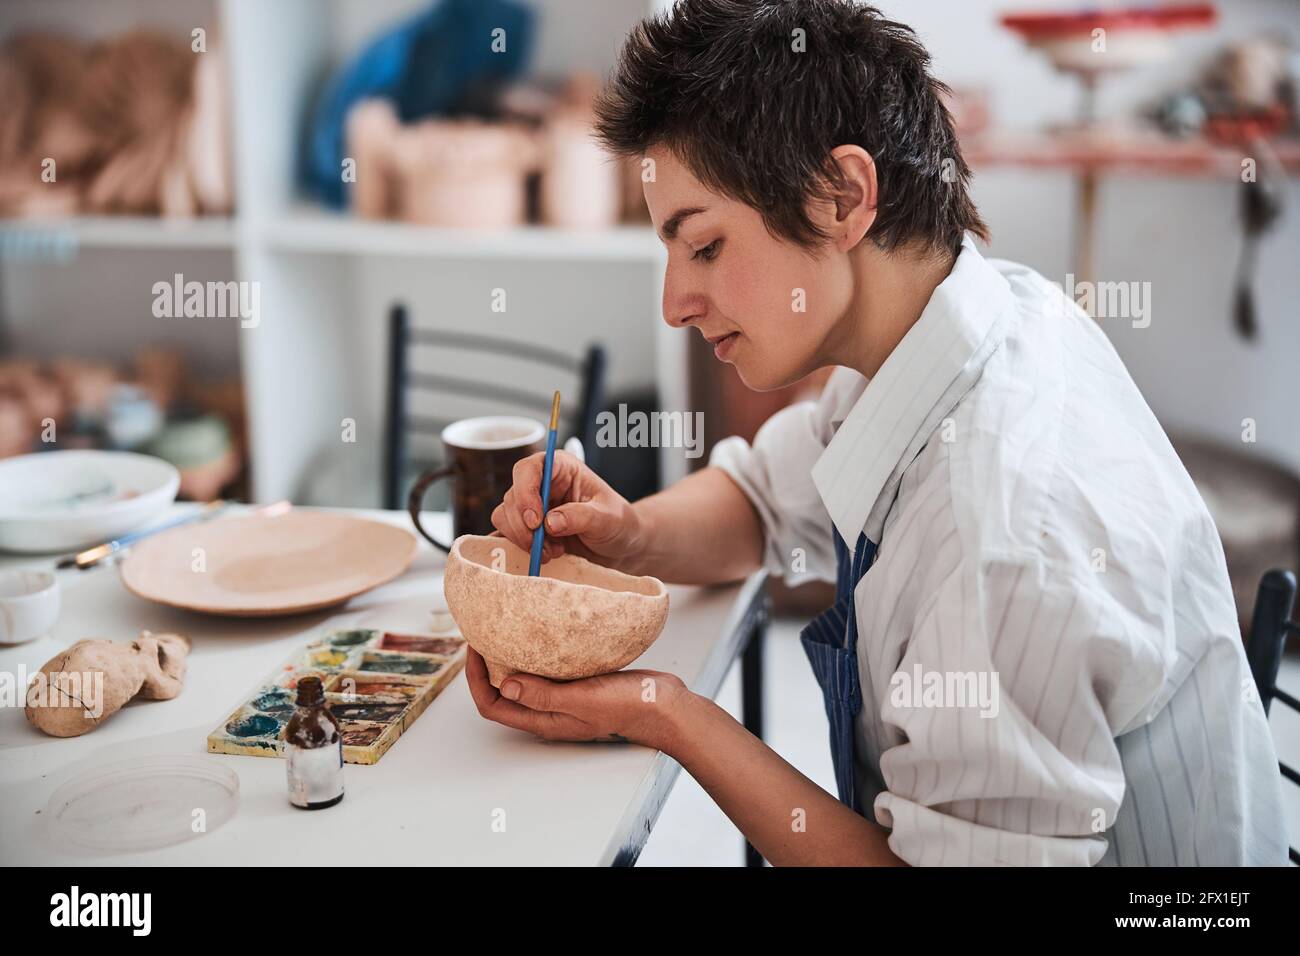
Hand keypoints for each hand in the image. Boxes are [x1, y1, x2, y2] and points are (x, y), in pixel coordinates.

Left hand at [464, 647, 687, 750]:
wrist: (663, 705)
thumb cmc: (628, 707)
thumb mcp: (582, 700)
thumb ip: (543, 695)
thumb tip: (504, 685)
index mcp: (544, 720)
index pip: (493, 706)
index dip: (476, 680)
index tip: (474, 648)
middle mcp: (549, 711)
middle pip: (503, 692)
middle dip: (487, 665)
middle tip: (483, 633)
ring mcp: (564, 697)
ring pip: (524, 679)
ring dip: (510, 657)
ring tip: (505, 628)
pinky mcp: (578, 683)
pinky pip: (548, 669)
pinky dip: (536, 652)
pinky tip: (540, 633)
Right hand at [491, 450, 643, 570]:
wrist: (620, 547)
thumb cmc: (618, 523)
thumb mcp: (607, 518)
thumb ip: (580, 516)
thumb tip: (550, 522)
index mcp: (561, 469)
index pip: (529, 468)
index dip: (526, 492)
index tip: (536, 521)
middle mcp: (542, 484)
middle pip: (512, 496)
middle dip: (524, 526)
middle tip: (545, 547)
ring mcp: (532, 507)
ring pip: (505, 516)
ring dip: (523, 539)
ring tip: (552, 552)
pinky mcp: (527, 529)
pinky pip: (506, 534)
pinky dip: (517, 547)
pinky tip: (540, 556)